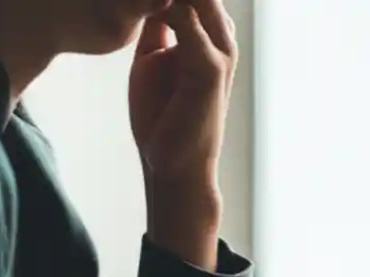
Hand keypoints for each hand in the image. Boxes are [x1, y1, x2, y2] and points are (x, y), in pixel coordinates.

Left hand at [129, 0, 238, 269]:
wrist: (173, 167)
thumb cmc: (165, 120)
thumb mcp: (154, 63)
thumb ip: (157, 32)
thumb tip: (149, 7)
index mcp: (207, 37)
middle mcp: (220, 40)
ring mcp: (219, 54)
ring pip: (201, 0)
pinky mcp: (210, 71)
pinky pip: (192, 25)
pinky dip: (172, 6)